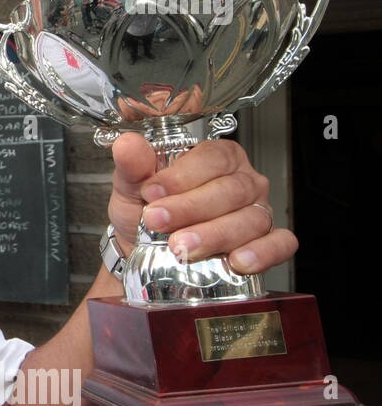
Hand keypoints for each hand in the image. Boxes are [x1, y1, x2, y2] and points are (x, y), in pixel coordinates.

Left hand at [107, 132, 296, 273]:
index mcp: (216, 159)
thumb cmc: (145, 212)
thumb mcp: (131, 187)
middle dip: (191, 208)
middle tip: (158, 222)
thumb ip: (132, 166)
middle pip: (231, 190)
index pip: (211, 158)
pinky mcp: (267, 243)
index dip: (181, 176)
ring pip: (251, 219)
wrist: (143, 251)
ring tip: (182, 248)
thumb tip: (127, 145)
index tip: (151, 193)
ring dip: (215, 234)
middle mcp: (243, 182)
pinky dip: (262, 253)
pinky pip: (279, 244)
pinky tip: (237, 260)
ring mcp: (258, 212)